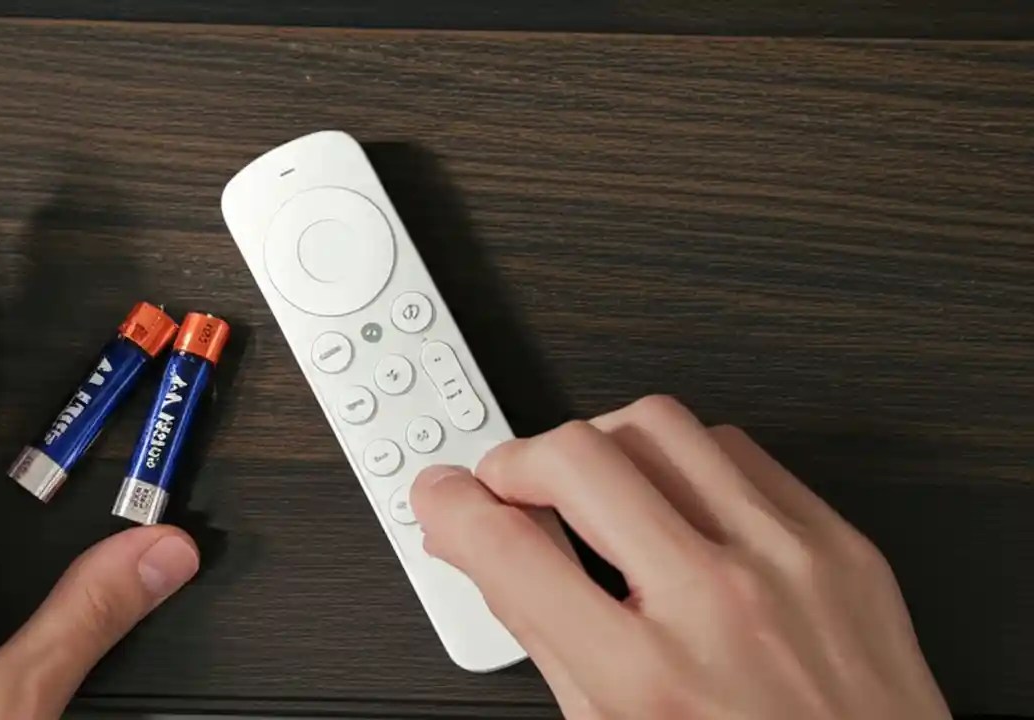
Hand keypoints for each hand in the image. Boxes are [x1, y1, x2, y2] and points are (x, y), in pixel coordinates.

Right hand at [412, 396, 949, 719]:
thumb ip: (543, 635)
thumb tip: (487, 552)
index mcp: (645, 680)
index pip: (508, 548)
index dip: (451, 508)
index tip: (446, 499)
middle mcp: (719, 607)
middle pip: (576, 458)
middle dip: (516, 461)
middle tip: (510, 486)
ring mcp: (788, 564)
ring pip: (657, 425)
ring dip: (600, 445)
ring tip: (593, 486)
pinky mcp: (840, 544)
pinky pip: (738, 448)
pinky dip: (683, 461)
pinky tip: (674, 501)